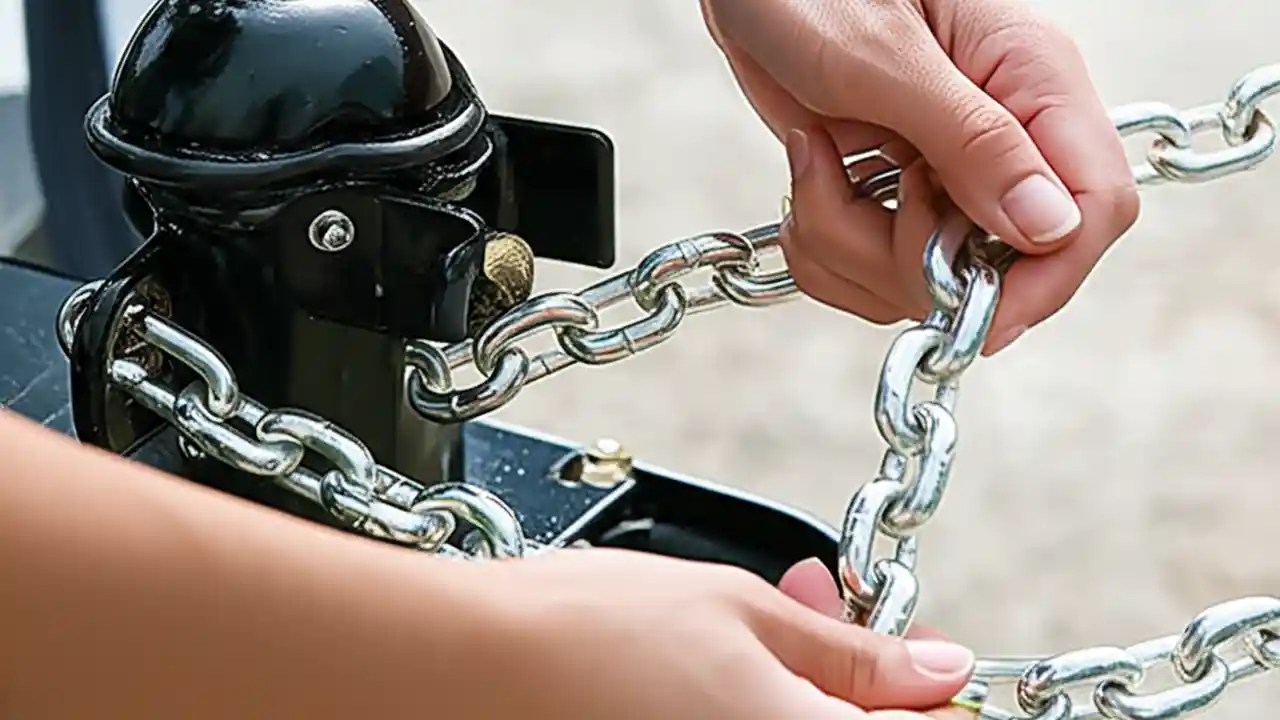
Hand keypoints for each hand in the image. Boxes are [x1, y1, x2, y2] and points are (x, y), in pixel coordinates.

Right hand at [471, 549, 973, 718]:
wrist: (461, 670)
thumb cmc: (587, 631)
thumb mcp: (736, 610)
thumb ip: (848, 653)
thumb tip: (938, 666)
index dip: (927, 697)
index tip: (916, 660)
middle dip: (860, 692)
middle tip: (823, 635)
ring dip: (800, 701)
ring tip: (750, 651)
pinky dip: (746, 715)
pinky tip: (712, 684)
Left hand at [702, 0, 1139, 353]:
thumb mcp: (882, 60)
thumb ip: (970, 141)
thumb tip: (1048, 227)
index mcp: (1032, 82)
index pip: (1093, 211)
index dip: (1043, 280)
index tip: (973, 312)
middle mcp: (999, 135)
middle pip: (1001, 267)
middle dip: (913, 260)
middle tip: (861, 190)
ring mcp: (942, 169)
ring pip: (924, 278)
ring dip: (849, 247)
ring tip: (813, 166)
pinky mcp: (888, 191)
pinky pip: (869, 268)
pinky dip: (823, 242)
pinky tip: (806, 174)